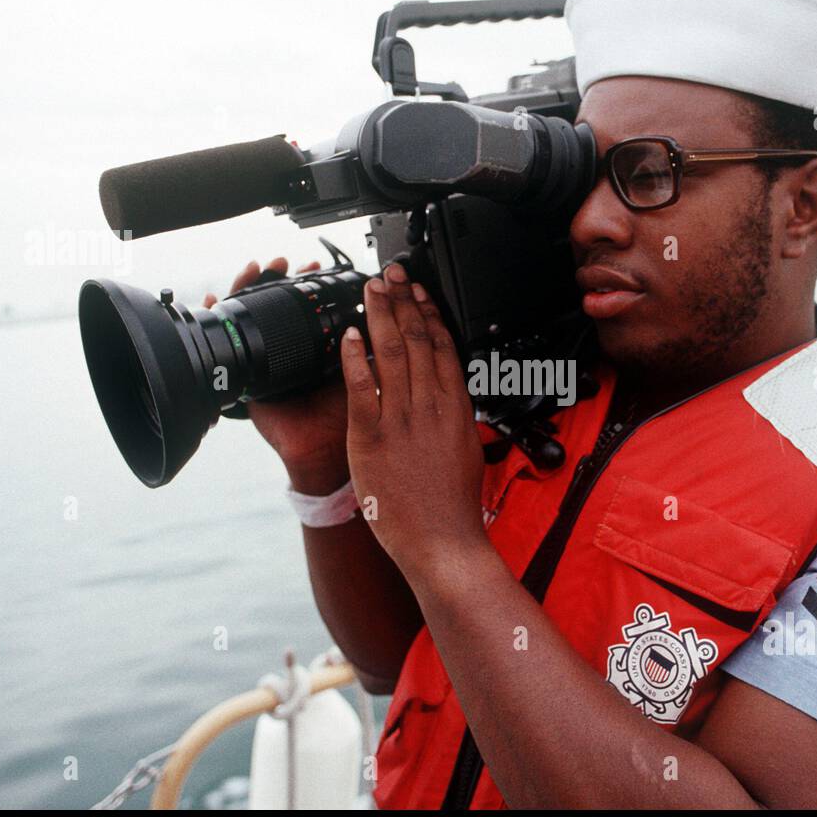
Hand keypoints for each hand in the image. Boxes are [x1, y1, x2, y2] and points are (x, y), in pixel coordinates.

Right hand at [204, 256, 348, 493]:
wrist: (326, 453)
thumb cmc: (347, 417)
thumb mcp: (363, 373)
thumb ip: (369, 344)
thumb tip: (391, 307)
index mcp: (317, 347)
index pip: (307, 304)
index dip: (307, 280)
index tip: (312, 261)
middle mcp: (290, 351)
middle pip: (277, 304)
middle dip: (277, 278)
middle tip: (282, 261)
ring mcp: (266, 362)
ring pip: (251, 315)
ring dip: (248, 288)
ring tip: (254, 269)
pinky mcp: (247, 378)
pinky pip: (229, 344)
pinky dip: (220, 316)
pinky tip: (214, 297)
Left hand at [339, 262, 487, 576]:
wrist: (443, 543)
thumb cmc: (453, 508)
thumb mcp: (466, 451)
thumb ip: (455, 420)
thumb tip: (450, 401)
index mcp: (455, 408)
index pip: (443, 347)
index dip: (430, 314)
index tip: (420, 292)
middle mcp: (431, 406)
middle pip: (417, 340)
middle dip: (404, 300)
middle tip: (392, 272)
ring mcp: (401, 420)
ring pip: (392, 353)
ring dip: (381, 315)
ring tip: (372, 288)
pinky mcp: (373, 438)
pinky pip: (362, 388)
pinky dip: (355, 358)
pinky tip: (350, 335)